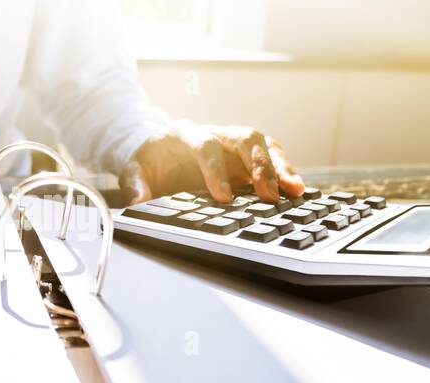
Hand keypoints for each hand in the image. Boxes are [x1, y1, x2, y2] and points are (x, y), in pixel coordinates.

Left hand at [122, 122, 303, 203]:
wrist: (159, 148)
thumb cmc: (151, 160)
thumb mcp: (134, 170)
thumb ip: (134, 184)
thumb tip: (138, 202)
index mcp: (185, 134)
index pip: (206, 146)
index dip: (216, 170)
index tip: (224, 197)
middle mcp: (215, 133)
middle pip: (243, 138)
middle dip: (259, 165)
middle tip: (268, 193)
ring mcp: (233, 142)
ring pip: (262, 144)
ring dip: (280, 166)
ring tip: (295, 190)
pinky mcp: (245, 154)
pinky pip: (270, 155)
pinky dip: (285, 170)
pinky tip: (295, 190)